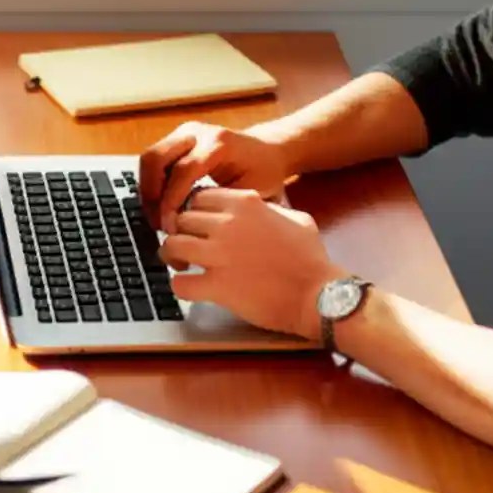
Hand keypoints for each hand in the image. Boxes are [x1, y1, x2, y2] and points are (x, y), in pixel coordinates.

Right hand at [139, 121, 294, 234]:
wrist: (267, 150)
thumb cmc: (263, 173)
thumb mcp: (249, 193)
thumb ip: (219, 205)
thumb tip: (189, 225)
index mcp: (219, 143)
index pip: (183, 170)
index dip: (171, 201)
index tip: (169, 227)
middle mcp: (197, 132)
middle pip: (155, 157)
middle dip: (151, 194)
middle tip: (157, 223)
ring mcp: (184, 133)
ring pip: (149, 159)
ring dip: (148, 190)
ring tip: (157, 217)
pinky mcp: (176, 139)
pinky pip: (153, 161)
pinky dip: (152, 185)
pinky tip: (160, 207)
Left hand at [158, 188, 344, 338]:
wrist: (320, 295)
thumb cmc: (312, 260)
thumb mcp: (295, 219)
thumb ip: (269, 210)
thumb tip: (260, 210)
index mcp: (244, 204)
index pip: (198, 197)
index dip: (195, 212)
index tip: (198, 225)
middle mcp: (227, 224)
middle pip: (182, 220)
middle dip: (181, 233)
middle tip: (187, 247)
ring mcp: (219, 255)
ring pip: (172, 246)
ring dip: (173, 256)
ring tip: (181, 266)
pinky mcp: (217, 286)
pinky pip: (180, 283)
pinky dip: (180, 286)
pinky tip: (191, 288)